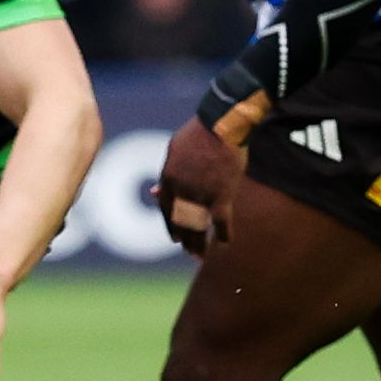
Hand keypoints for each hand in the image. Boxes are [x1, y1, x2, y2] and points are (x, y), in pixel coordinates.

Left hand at [155, 115, 242, 254]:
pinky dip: (224, 233)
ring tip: (199, 255)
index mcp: (167, 178)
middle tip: (189, 252)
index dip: (170, 225)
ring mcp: (200, 195)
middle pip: (180, 222)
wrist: (221, 125)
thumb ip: (166, 174)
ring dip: (199, 244)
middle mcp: (180, 190)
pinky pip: (221, 221)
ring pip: (198, 227)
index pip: (165, 209)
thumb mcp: (174, 151)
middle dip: (184, 240)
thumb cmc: (198, 133)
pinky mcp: (221, 196)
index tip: (174, 238)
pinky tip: (225, 242)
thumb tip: (155, 193)